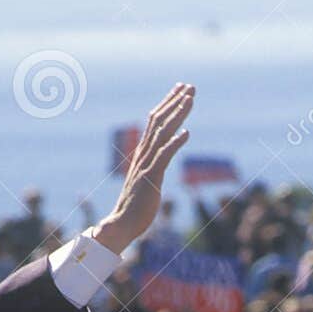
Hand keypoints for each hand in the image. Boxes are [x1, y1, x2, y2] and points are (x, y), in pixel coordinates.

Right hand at [91, 84, 193, 254]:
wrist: (122, 224)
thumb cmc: (135, 207)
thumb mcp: (148, 180)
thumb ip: (156, 163)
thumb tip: (171, 146)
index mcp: (143, 154)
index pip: (155, 123)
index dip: (168, 105)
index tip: (180, 92)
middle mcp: (143, 155)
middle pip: (159, 121)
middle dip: (174, 102)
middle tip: (189, 86)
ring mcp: (146, 165)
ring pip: (162, 133)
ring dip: (177, 115)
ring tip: (190, 99)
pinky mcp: (151, 178)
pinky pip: (163, 157)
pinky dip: (174, 143)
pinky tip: (186, 133)